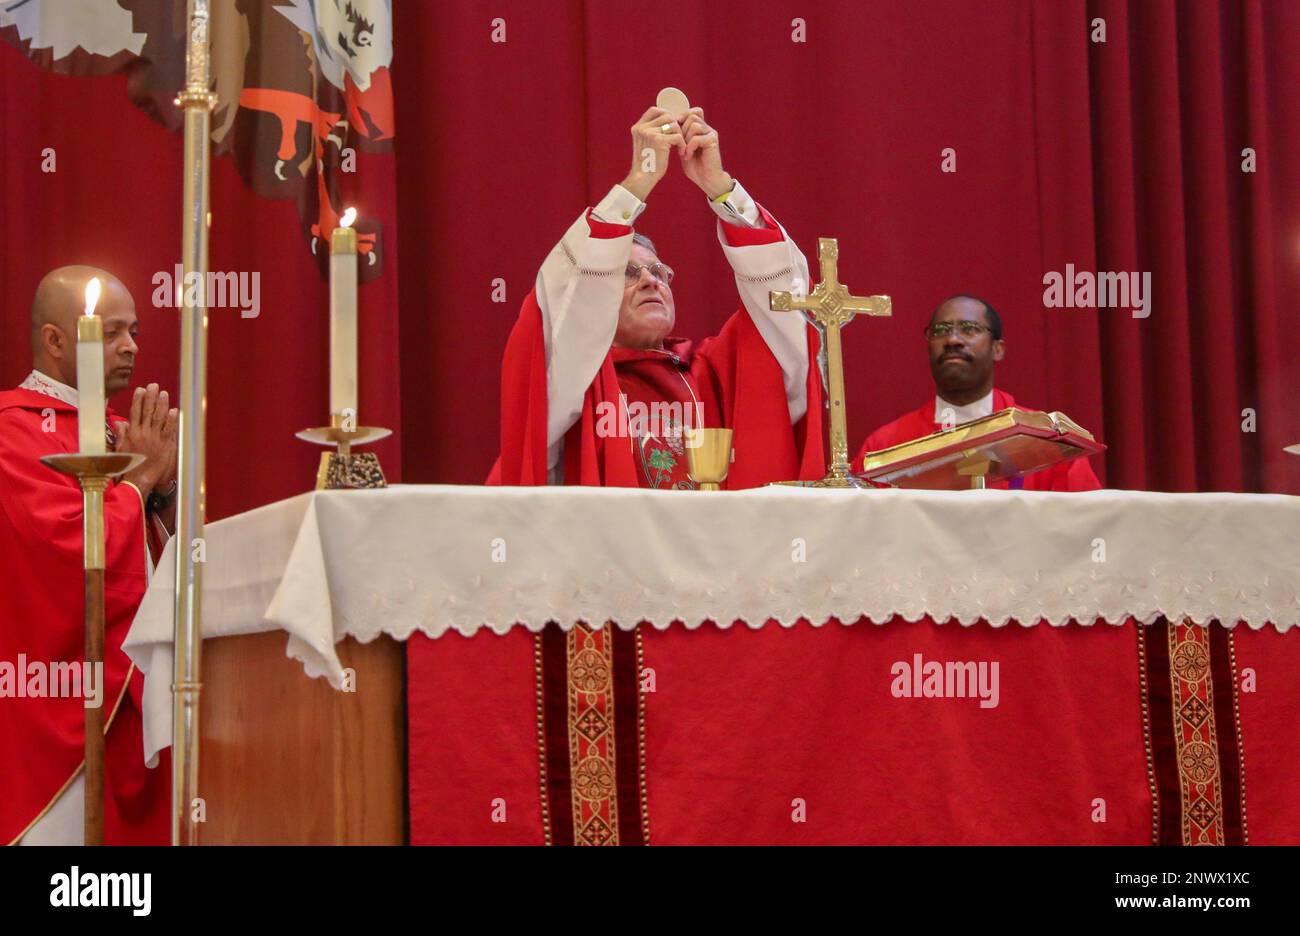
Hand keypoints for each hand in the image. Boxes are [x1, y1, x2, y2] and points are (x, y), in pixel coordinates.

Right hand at [116, 383, 178, 500]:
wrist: (139, 480)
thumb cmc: (128, 467)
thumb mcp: (120, 450)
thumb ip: (122, 435)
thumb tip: (120, 423)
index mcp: (132, 434)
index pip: (135, 413)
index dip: (138, 400)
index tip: (140, 390)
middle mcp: (144, 434)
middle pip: (148, 412)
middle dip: (151, 398)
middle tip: (153, 386)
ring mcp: (155, 439)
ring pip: (159, 418)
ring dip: (162, 405)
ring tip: (164, 393)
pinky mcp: (165, 445)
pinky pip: (169, 430)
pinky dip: (172, 420)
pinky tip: (174, 411)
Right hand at [620, 106, 684, 201]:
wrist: (643, 178)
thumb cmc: (647, 163)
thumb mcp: (645, 143)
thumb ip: (652, 130)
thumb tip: (669, 119)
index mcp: (638, 127)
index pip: (654, 110)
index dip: (666, 114)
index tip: (672, 126)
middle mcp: (642, 128)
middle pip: (667, 116)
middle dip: (676, 126)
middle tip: (678, 139)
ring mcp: (650, 133)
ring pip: (674, 125)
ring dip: (680, 135)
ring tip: (680, 147)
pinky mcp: (659, 141)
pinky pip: (678, 136)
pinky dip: (682, 144)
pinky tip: (681, 152)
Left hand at [679, 108, 730, 198]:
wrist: (706, 179)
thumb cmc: (695, 166)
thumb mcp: (684, 148)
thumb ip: (680, 136)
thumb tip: (669, 126)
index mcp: (701, 128)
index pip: (693, 112)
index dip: (683, 117)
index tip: (675, 131)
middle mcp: (707, 129)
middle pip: (692, 116)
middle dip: (682, 130)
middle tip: (680, 145)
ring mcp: (711, 134)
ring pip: (694, 125)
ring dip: (686, 139)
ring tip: (684, 152)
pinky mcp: (712, 142)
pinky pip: (697, 138)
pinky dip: (690, 147)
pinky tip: (688, 156)